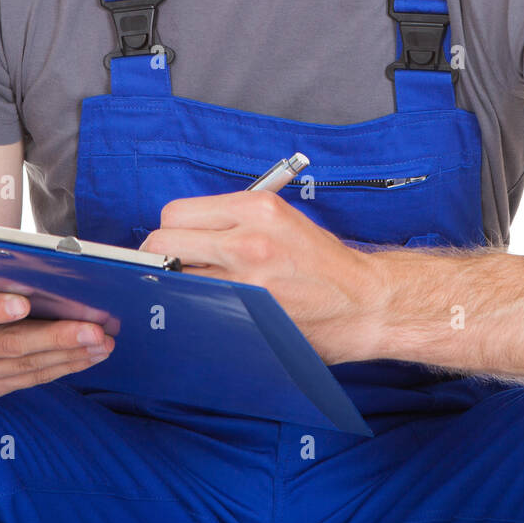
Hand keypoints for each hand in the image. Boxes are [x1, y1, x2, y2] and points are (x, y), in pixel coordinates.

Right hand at [0, 272, 115, 400]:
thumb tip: (42, 266)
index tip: (24, 302)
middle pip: (2, 345)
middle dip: (54, 336)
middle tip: (93, 328)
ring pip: (20, 367)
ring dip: (67, 355)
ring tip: (102, 342)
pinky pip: (24, 381)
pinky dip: (59, 368)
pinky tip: (86, 357)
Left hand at [139, 191, 383, 364]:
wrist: (363, 301)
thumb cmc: (322, 261)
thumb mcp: (281, 219)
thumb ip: (232, 220)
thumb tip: (182, 231)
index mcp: (255, 208)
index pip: (175, 213)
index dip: (171, 229)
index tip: (179, 241)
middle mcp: (247, 241)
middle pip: (162, 245)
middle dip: (160, 258)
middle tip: (177, 266)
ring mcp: (245, 282)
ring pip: (174, 280)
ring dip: (179, 285)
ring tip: (201, 287)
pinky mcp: (248, 314)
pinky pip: (197, 308)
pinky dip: (198, 308)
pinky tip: (215, 308)